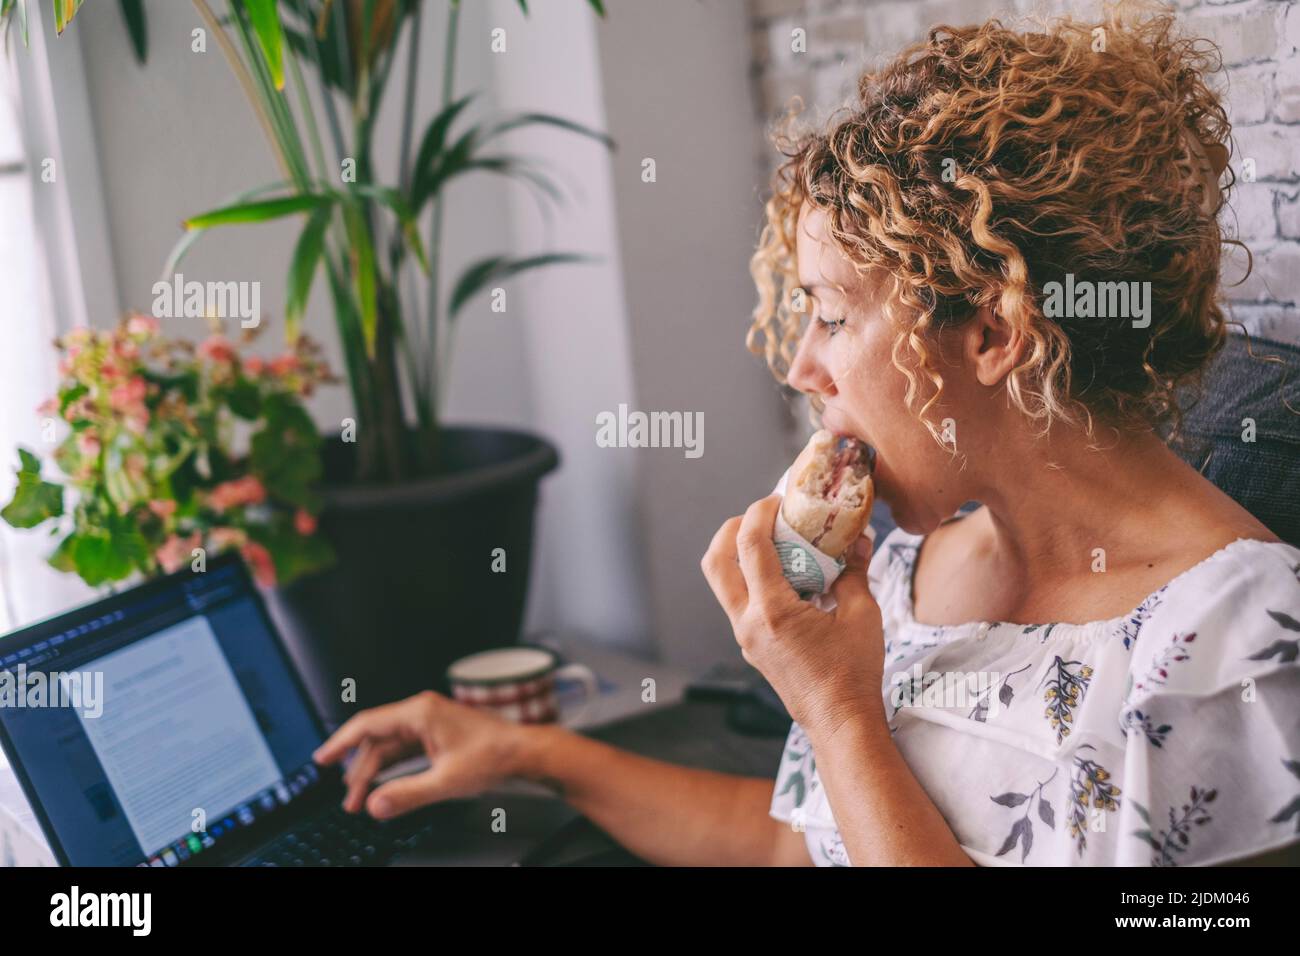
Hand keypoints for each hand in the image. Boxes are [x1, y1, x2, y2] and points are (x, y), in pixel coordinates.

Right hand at [312, 690, 528, 819]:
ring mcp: (430, 722)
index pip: (367, 724)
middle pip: (376, 739)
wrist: (524, 753)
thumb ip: (407, 794)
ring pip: (390, 747)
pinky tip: (385, 785)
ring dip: (375, 771)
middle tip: (349, 799)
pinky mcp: (437, 734)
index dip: (340, 743)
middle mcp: (422, 712)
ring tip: (362, 798)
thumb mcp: (447, 781)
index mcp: (420, 713)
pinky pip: (405, 750)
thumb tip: (375, 805)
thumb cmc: (494, 756)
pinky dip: (392, 768)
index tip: (321, 758)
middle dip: (359, 770)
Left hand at [700, 495, 886, 739]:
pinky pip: (739, 603)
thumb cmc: (853, 673)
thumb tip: (859, 539)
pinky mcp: (751, 647)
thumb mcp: (862, 615)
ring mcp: (745, 637)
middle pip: (715, 562)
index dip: (759, 513)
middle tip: (760, 516)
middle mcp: (749, 623)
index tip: (776, 498)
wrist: (840, 722)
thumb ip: (854, 572)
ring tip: (773, 542)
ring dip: (738, 555)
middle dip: (731, 529)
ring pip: (723, 584)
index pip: (750, 547)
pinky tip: (785, 576)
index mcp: (773, 611)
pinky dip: (752, 580)